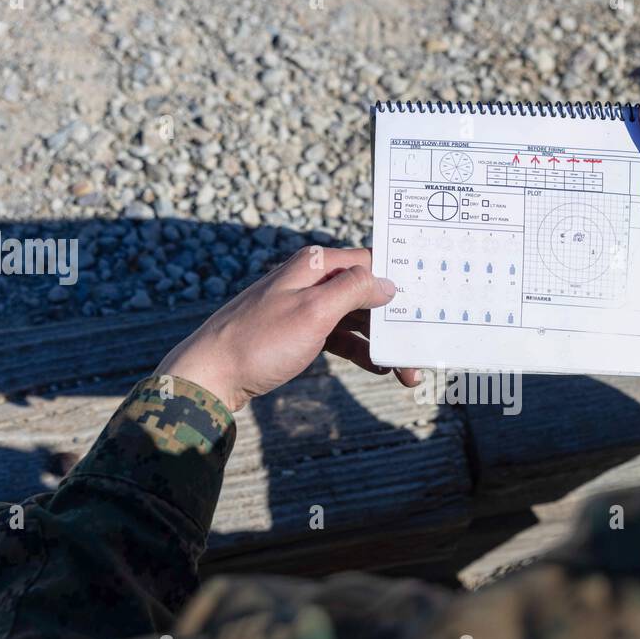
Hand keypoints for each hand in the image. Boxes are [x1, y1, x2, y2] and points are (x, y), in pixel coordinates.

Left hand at [155, 246, 418, 411]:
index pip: (369, 262)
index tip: (429, 299)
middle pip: (366, 293)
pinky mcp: (298, 332)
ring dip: (382, 343)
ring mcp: (304, 306)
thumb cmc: (259, 342)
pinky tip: (380, 368)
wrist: (210, 376)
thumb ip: (353, 291)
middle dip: (396, 320)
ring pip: (355, 319)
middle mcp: (311, 280)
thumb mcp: (313, 312)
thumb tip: (388, 282)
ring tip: (406, 372)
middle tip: (420, 349)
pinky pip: (340, 337)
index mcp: (314, 265)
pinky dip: (360, 352)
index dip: (400, 280)